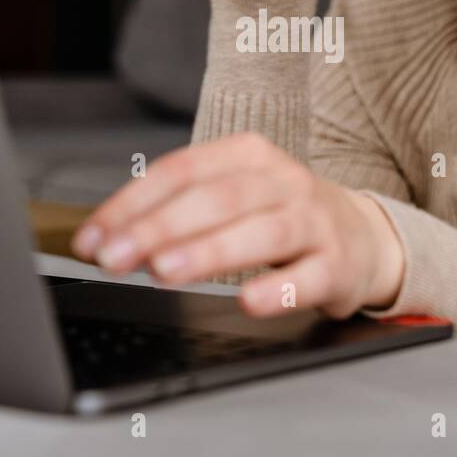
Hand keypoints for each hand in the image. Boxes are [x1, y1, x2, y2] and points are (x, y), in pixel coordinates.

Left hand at [71, 133, 404, 318]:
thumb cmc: (282, 216)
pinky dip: (278, 289)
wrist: (363, 237)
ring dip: (210, 251)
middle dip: (159, 227)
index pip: (181, 171)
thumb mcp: (234, 194)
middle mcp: (283, 182)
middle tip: (116, 256)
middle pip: (216, 199)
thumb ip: (176, 210)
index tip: (93, 237)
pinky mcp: (337, 265)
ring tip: (166, 270)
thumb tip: (107, 237)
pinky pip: (307, 277)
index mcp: (249, 155)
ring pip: (260, 232)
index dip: (132, 204)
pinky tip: (248, 300)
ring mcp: (313, 222)